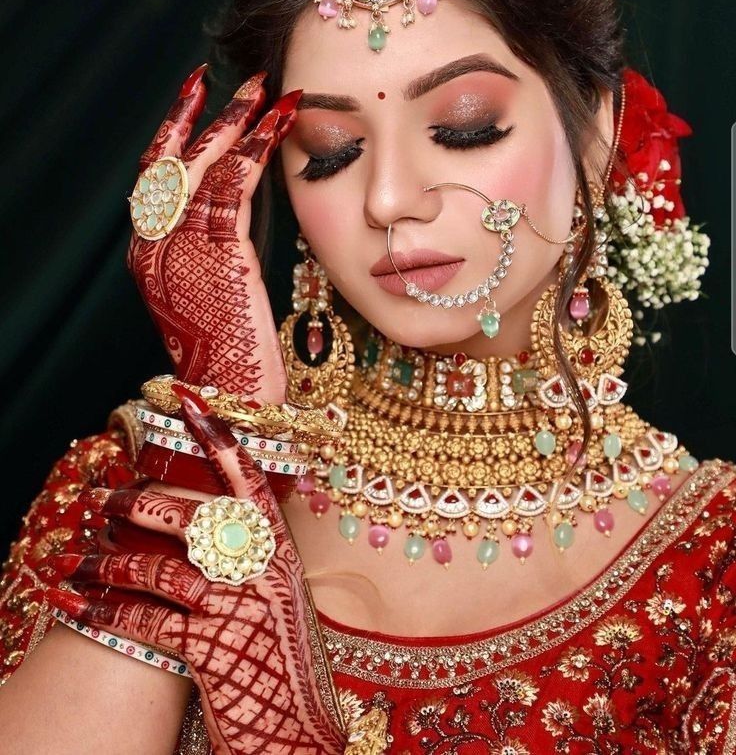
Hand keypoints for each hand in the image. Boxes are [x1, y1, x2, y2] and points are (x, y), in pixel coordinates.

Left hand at [47, 387, 346, 754]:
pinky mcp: (207, 648)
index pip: (248, 479)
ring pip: (159, 568)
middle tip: (105, 498)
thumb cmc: (284, 657)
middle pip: (190, 518)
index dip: (216, 437)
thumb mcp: (281, 596)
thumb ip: (252, 556)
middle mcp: (260, 569)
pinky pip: (147, 619)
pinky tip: (84, 607)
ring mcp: (235, 607)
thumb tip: (207, 522)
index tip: (186, 401)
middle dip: (139, 505)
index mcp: (279, 550)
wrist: (298, 727)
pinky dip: (110, 612)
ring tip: (78, 558)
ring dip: (110, 562)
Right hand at [128, 65, 300, 402]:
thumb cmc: (230, 359)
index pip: (157, 177)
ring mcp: (182, 248)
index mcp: (149, 254)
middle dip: (206, 115)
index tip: (197, 98)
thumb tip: (239, 209)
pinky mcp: (217, 254)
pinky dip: (257, 148)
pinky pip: (235, 186)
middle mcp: (155, 245)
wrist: (230, 400)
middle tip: (239, 79)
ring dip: (240, 121)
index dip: (176, 134)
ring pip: (206, 165)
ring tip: (269, 89)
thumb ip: (214, 250)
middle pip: (174, 161)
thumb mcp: (211, 295)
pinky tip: (279, 122)